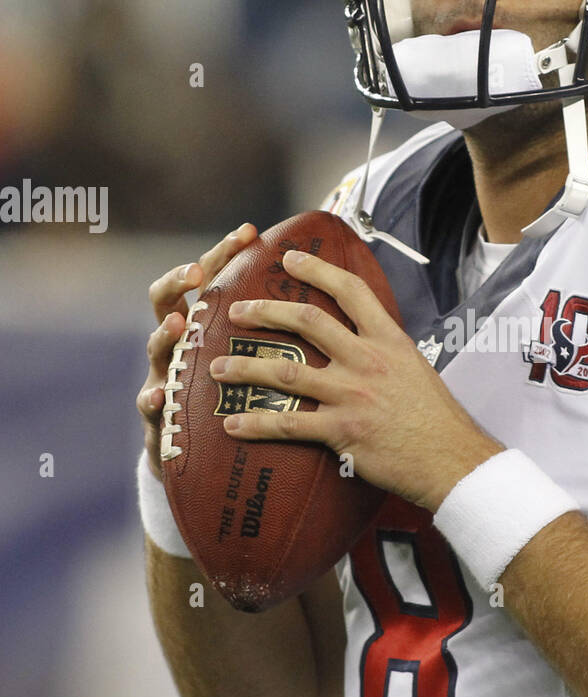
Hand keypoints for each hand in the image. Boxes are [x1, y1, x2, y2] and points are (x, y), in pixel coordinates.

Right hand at [136, 223, 257, 477]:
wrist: (207, 463)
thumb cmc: (241, 403)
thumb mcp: (260, 366)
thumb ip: (281, 335)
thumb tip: (328, 295)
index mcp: (206, 327)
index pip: (213, 280)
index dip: (225, 254)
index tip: (247, 233)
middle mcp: (180, 347)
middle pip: (169, 303)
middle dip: (176, 283)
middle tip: (194, 272)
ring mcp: (164, 378)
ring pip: (157, 350)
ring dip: (163, 335)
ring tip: (175, 325)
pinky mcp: (158, 419)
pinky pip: (151, 407)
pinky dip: (151, 398)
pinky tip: (157, 395)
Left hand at [208, 249, 502, 509]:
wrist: (452, 459)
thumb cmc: (438, 419)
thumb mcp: (417, 370)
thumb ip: (387, 353)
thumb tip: (366, 342)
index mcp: (389, 340)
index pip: (350, 291)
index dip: (317, 270)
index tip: (290, 258)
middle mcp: (367, 360)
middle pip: (307, 321)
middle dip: (265, 312)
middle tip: (238, 311)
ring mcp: (352, 394)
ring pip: (285, 371)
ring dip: (245, 368)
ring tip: (217, 368)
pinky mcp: (341, 430)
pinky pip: (288, 423)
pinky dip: (256, 423)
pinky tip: (233, 423)